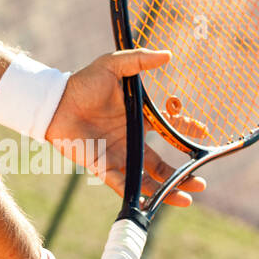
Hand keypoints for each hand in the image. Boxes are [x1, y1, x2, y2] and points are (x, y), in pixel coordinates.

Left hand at [45, 49, 206, 206]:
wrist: (55, 102)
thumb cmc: (83, 83)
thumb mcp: (113, 65)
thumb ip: (139, 60)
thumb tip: (168, 55)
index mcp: (138, 119)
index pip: (169, 128)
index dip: (187, 130)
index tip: (203, 133)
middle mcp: (131, 140)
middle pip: (162, 163)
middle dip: (183, 175)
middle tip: (201, 181)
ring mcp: (118, 156)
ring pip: (147, 179)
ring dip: (167, 190)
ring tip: (187, 199)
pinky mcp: (103, 167)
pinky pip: (123, 184)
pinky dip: (137, 194)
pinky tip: (153, 204)